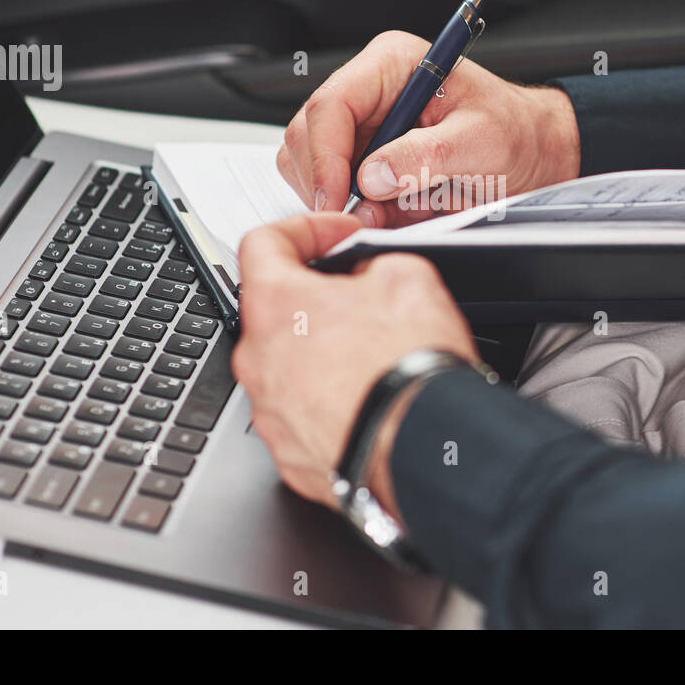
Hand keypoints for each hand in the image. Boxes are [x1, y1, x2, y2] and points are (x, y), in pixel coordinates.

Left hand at [232, 213, 476, 509]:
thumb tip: (368, 277)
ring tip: (371, 358)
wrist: (425, 449)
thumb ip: (372, 264)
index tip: (335, 238)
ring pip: (287, 366)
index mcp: (277, 305)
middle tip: (362, 299)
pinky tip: (367, 399)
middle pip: (275, 311)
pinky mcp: (289, 454)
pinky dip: (328, 403)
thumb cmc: (409, 371)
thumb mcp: (408, 276)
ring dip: (321, 354)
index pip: (263, 243)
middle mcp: (258, 360)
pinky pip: (302, 415)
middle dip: (317, 299)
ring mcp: (270, 412)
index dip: (305, 229)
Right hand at [277, 30, 580, 226]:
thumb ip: (428, 156)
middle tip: (357, 216)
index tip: (337, 198)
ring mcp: (363, 125)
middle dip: (325, 180)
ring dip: (336, 196)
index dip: (325, 156)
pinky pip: (331, 186)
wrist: (533, 154)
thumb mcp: (483, 142)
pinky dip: (350, 208)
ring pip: (309, 162)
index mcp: (392, 65)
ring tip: (385, 211)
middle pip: (309, 134)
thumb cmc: (515, 133)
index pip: (331, 105)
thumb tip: (373, 176)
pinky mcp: (363, 157)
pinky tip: (387, 211)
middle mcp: (370, 90)